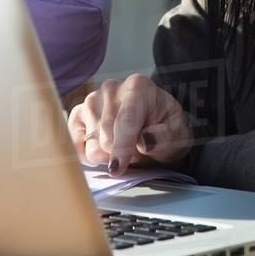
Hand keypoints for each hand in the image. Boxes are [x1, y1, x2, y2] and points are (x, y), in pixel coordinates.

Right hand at [68, 74, 192, 178]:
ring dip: (108, 155)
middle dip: (122, 154)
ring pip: (92, 144)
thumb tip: (144, 141)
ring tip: (123, 147)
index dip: (122, 148)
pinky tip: (103, 150)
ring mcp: (92, 100)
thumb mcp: (178, 134)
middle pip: (106, 137)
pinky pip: (75, 143)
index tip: (118, 168)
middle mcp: (111, 89)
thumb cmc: (167, 128)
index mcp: (138, 87)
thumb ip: (164, 137)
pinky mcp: (79, 114)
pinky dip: (87, 153)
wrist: (156, 124)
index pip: (125, 121)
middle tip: (137, 152)